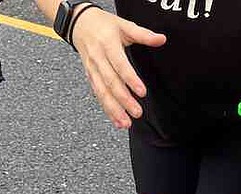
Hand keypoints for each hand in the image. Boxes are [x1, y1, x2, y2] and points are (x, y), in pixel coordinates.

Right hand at [71, 8, 165, 128]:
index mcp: (107, 44)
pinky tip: (117, 121)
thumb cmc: (103, 25)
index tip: (142, 92)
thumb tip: (161, 39)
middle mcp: (98, 58)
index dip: (130, 79)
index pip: (120, 65)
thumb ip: (143, 34)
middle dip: (123, 100)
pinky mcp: (91, 77)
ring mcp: (93, 69)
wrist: (79, 23)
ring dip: (114, 110)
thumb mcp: (124, 25)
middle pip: (111, 83)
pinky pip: (98, 95)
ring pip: (102, 93)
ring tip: (125, 123)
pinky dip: (107, 109)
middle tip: (137, 112)